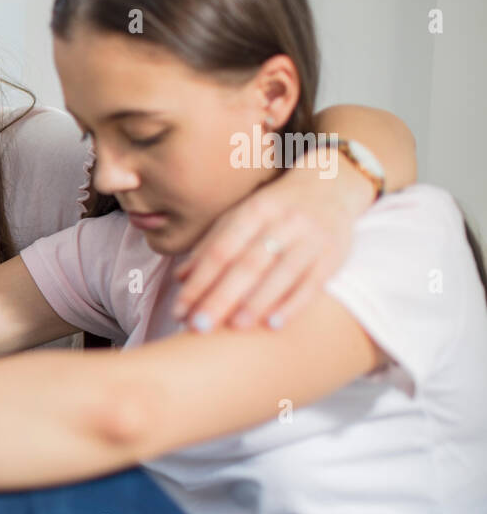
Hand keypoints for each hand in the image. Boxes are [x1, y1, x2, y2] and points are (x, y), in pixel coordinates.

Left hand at [172, 168, 354, 331]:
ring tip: (235, 328)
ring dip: (257, 302)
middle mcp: (283, 222)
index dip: (199, 281)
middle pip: (248, 263)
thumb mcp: (240, 217)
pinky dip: (293, 305)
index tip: (179, 310)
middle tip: (199, 326)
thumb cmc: (274, 209)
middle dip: (221, 297)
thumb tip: (180, 278)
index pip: (221, 250)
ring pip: (282, 273)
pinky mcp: (334, 255)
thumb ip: (211, 245)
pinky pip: (313, 283)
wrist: (331, 185)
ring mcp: (311, 238)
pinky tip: (274, 325)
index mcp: (254, 210)